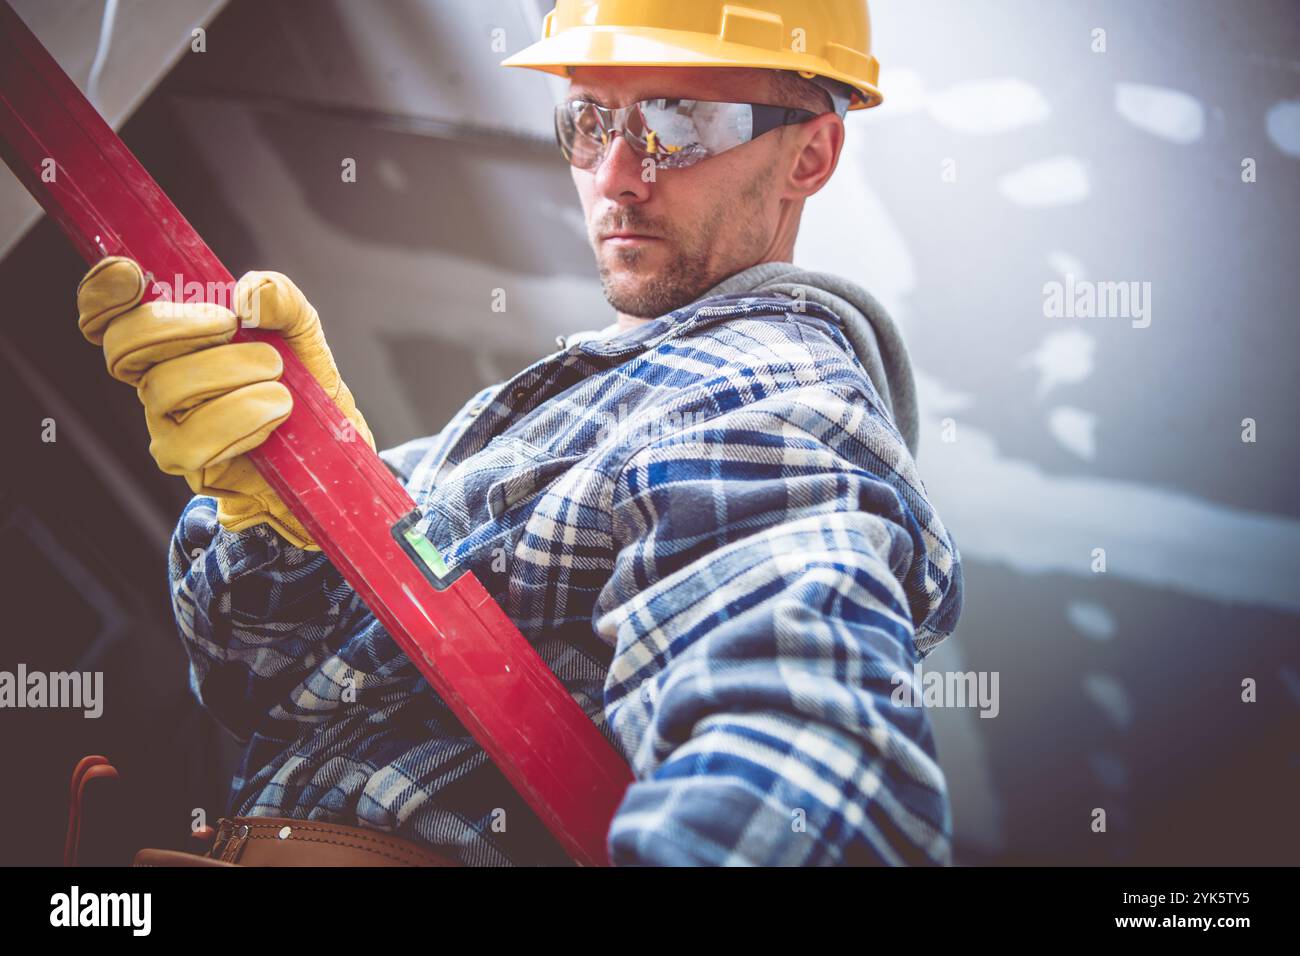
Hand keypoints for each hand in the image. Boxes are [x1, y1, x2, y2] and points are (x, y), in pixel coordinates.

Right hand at [76, 256, 373, 548]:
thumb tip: (247, 292)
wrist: (330, 444)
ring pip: (165, 389)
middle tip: (231, 324)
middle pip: (123, 347)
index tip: (132, 275)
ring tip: (279, 377)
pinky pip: (191, 441)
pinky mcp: (184, 460)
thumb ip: (280, 298)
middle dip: (177, 326)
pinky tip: (274, 414)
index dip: (103, 294)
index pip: (110, 316)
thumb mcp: (300, 329)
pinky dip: (239, 419)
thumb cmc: (303, 382)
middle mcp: (156, 376)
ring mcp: (165, 420)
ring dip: (229, 372)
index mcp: (171, 338)